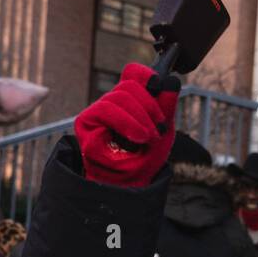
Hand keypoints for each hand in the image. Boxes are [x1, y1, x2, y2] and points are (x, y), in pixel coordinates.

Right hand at [74, 63, 180, 186]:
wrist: (131, 183)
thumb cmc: (144, 159)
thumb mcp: (163, 130)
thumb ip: (166, 106)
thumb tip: (172, 80)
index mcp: (130, 101)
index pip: (134, 73)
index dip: (148, 76)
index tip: (160, 87)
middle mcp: (113, 102)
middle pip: (130, 83)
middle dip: (150, 106)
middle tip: (159, 128)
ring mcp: (98, 111)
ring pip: (120, 95)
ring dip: (140, 117)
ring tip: (148, 137)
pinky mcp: (86, 122)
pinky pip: (106, 109)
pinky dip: (126, 122)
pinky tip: (137, 136)